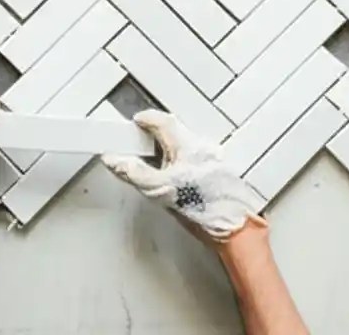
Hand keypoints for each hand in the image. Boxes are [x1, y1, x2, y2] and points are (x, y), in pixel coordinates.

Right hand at [103, 110, 264, 242]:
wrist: (234, 229)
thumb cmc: (203, 210)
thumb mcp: (159, 191)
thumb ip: (134, 173)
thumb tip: (114, 160)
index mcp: (186, 145)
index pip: (162, 120)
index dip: (146, 119)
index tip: (136, 122)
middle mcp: (203, 147)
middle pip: (174, 131)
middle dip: (156, 136)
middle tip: (141, 146)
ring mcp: (214, 158)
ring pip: (185, 145)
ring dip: (170, 150)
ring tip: (159, 168)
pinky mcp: (221, 171)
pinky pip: (196, 158)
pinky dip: (182, 162)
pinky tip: (179, 180)